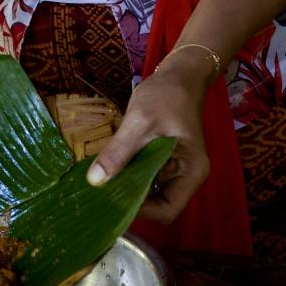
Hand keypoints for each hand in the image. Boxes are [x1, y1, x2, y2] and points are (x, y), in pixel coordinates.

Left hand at [86, 55, 215, 222]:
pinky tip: (109, 167)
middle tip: (99, 191)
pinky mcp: (163, 161)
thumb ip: (119, 152)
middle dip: (129, 199)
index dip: (141, 210)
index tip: (113, 196)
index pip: (167, 211)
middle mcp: (185, 177)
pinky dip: (127, 173)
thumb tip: (95, 181)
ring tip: (101, 180)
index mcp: (190, 172)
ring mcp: (174, 169)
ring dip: (126, 186)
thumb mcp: (140, 122)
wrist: (178, 75)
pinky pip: (144, 176)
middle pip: (156, 204)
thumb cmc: (167, 95)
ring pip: (147, 191)